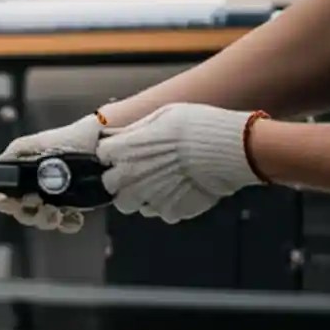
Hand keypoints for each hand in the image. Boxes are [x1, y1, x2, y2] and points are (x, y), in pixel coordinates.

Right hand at [0, 114, 102, 232]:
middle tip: (37, 205)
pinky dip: (69, 223)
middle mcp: (37, 190)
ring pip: (43, 219)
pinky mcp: (77, 205)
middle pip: (23, 213)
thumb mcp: (30, 144)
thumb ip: (10, 157)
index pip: (6, 197)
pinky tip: (74, 217)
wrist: (99, 142)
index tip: (5, 201)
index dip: (4, 202)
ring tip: (56, 213)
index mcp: (23, 177)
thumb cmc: (65, 140)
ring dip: (46, 220)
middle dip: (27, 213)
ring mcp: (57, 199)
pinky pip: (67, 223)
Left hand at [96, 103, 264, 223]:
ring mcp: (147, 197)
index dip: (112, 153)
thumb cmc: (197, 127)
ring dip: (137, 196)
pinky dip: (165, 205)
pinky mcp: (169, 212)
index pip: (100, 155)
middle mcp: (129, 176)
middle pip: (109, 185)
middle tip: (138, 171)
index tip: (121, 151)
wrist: (230, 150)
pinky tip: (178, 191)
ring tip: (156, 184)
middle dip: (119, 179)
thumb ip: (136, 131)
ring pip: (128, 205)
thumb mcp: (162, 116)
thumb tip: (121, 135)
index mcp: (123, 149)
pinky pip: (158, 212)